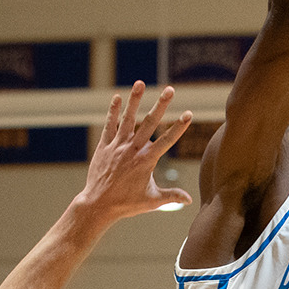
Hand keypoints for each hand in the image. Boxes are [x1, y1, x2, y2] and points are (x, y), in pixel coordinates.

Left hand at [72, 82, 194, 221]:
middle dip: (161, 105)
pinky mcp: (104, 146)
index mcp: (147, 161)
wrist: (98, 204)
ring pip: (128, 119)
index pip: (167, 140)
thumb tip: (189, 200)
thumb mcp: (152, 201)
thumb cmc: (126, 204)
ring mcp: (117, 146)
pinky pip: (109, 125)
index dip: (179, 127)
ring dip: (134, 100)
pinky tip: (117, 98)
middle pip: (150, 123)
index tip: (189, 114)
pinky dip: (112, 111)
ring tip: (140, 83)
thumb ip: (171, 196)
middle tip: (170, 89)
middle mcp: (133, 150)